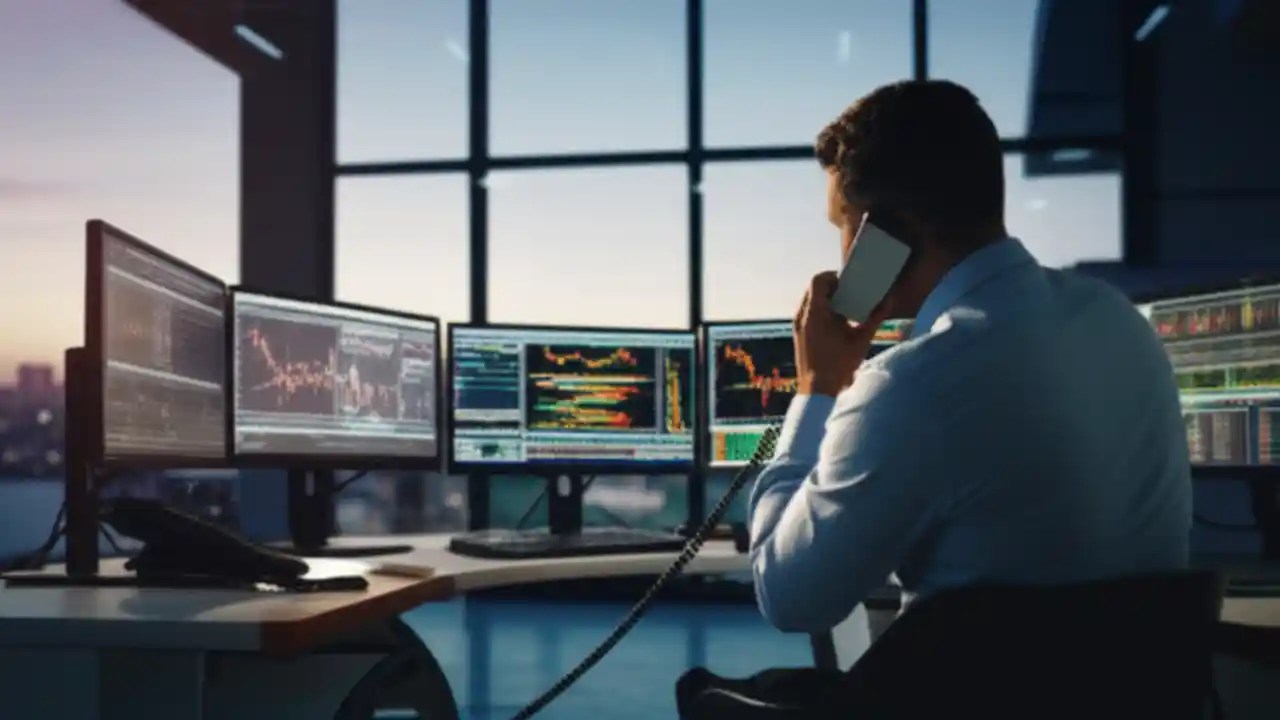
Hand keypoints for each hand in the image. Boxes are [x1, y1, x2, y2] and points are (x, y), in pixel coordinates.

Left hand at [793, 272, 892, 396]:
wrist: (819, 391)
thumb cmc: (839, 366)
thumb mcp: (862, 339)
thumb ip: (875, 317)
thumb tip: (889, 301)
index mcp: (814, 313)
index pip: (818, 280)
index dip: (833, 276)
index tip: (849, 283)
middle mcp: (802, 316)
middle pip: (814, 289)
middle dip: (832, 288)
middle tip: (850, 293)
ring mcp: (797, 325)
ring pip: (810, 301)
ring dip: (826, 299)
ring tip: (845, 308)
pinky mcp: (798, 334)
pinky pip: (808, 313)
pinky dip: (821, 311)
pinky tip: (837, 322)